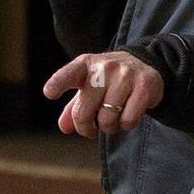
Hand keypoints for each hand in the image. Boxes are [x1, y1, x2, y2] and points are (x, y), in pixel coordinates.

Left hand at [43, 51, 164, 137]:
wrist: (143, 63)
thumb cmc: (108, 80)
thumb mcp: (87, 87)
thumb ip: (73, 106)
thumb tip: (64, 127)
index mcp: (84, 65)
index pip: (68, 74)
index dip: (58, 84)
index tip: (49, 93)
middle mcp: (104, 67)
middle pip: (84, 112)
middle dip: (86, 128)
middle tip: (91, 130)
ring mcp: (125, 74)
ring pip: (107, 119)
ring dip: (109, 128)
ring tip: (113, 119)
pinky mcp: (144, 85)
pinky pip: (129, 120)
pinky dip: (126, 125)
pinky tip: (127, 115)